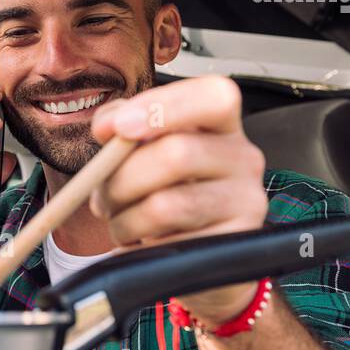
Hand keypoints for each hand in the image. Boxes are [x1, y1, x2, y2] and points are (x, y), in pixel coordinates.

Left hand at [89, 75, 268, 322]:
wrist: (190, 252)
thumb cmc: (161, 190)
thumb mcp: (142, 150)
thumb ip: (121, 124)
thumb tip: (108, 127)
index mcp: (221, 124)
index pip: (213, 97)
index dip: (162, 108)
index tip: (119, 128)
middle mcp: (244, 158)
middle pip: (176, 155)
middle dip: (121, 180)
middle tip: (102, 199)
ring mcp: (247, 203)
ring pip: (167, 206)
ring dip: (124, 220)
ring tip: (119, 225)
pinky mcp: (234, 245)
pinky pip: (170, 246)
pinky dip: (139, 250)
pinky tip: (140, 247)